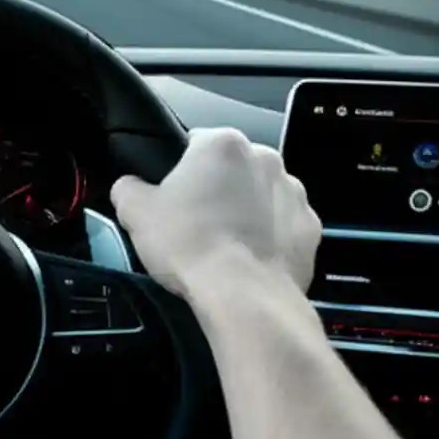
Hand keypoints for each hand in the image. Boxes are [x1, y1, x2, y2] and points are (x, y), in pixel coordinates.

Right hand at [110, 128, 320, 300]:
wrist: (244, 297)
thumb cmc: (190, 245)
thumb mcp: (135, 213)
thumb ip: (128, 188)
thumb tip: (130, 186)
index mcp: (223, 143)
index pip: (194, 141)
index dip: (179, 169)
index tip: (171, 196)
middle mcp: (266, 158)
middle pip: (232, 168)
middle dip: (216, 189)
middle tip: (194, 223)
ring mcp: (295, 194)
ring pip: (261, 196)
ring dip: (245, 211)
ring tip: (223, 245)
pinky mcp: (311, 229)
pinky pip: (283, 227)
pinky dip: (269, 238)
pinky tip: (248, 260)